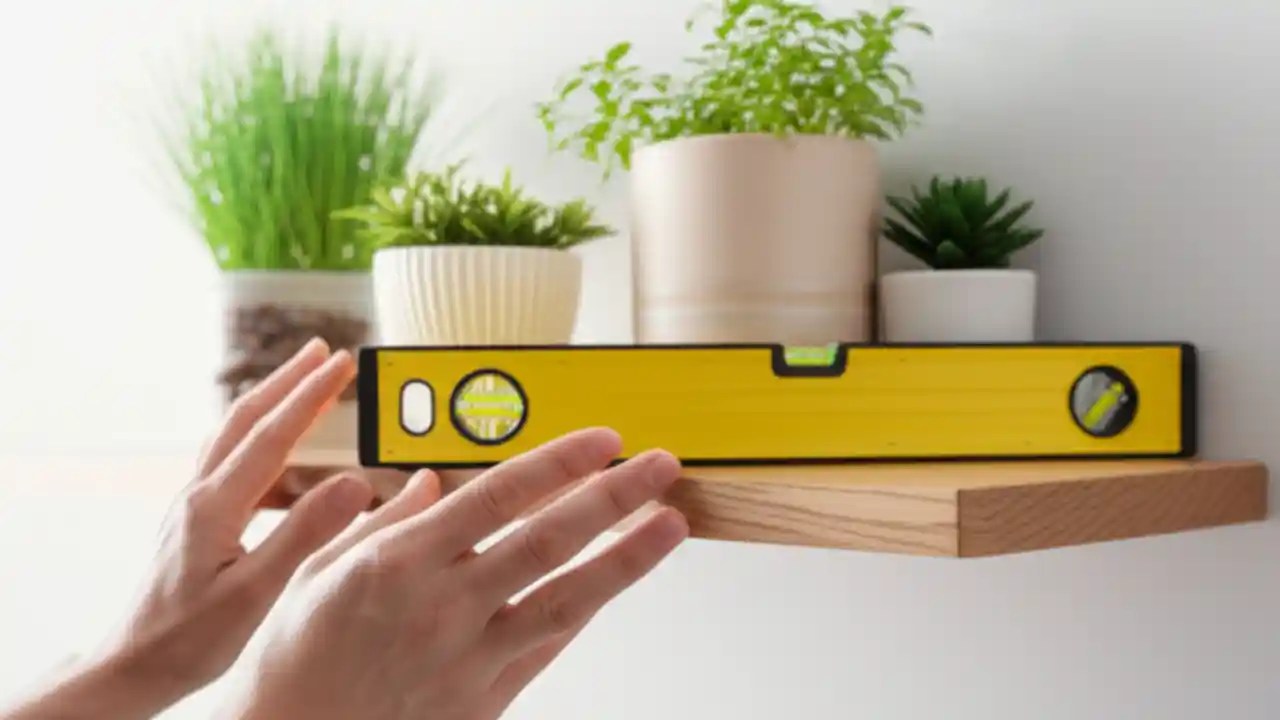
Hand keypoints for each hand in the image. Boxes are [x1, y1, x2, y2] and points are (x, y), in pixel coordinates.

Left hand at [2, 339, 374, 718]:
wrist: (132, 665)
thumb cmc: (191, 638)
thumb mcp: (255, 591)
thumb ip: (304, 533)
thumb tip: (354, 481)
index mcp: (215, 505)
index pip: (271, 435)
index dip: (310, 395)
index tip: (343, 363)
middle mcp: (199, 494)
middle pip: (244, 418)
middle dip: (288, 380)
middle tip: (324, 350)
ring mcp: (193, 505)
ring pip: (233, 435)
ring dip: (270, 401)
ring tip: (304, 382)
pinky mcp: (195, 521)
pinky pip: (230, 460)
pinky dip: (259, 437)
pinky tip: (279, 452)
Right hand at [223, 428, 688, 719]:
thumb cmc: (295, 659)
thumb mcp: (318, 574)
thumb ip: (383, 522)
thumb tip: (435, 482)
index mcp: (398, 561)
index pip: (499, 495)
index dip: (559, 462)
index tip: (603, 438)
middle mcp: (442, 604)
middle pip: (548, 539)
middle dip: (613, 497)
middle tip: (661, 465)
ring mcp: (469, 656)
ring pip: (566, 597)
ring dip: (626, 558)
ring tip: (672, 525)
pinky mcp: (484, 699)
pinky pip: (548, 646)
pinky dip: (585, 610)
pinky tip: (616, 580)